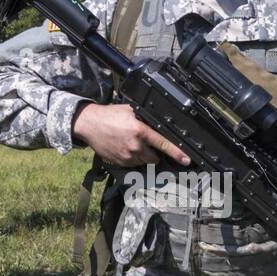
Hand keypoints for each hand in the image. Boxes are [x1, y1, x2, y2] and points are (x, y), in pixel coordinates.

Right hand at [72, 103, 189, 167]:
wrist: (89, 124)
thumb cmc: (110, 115)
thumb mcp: (130, 111)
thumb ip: (146, 118)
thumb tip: (160, 122)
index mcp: (140, 131)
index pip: (163, 143)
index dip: (177, 152)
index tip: (187, 159)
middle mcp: (135, 146)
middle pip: (155, 158)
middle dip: (154, 152)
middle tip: (146, 142)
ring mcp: (127, 157)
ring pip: (144, 162)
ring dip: (143, 156)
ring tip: (132, 143)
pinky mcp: (120, 163)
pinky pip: (133, 164)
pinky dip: (132, 159)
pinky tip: (124, 147)